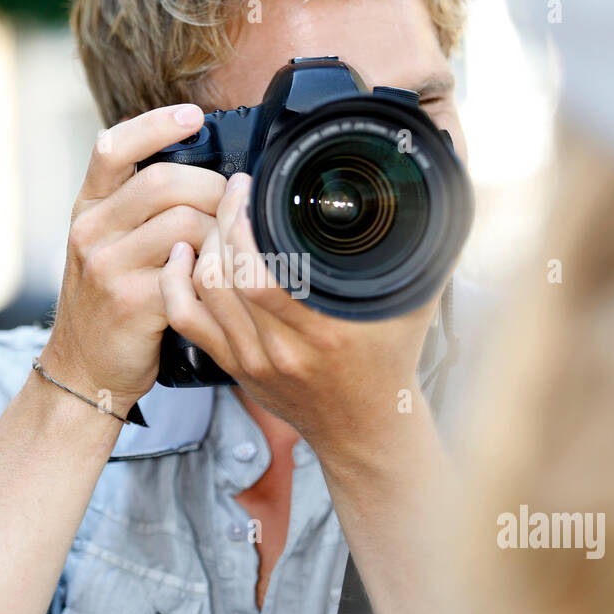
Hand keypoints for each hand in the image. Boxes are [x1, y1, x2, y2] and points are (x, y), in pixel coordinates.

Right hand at [41, 105, 226, 410]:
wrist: (84, 368)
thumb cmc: (110, 302)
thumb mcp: (109, 245)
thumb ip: (139, 210)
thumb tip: (208, 172)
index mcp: (88, 208)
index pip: (112, 148)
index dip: (155, 124)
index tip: (193, 116)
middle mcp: (90, 230)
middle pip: (163, 181)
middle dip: (212, 188)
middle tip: (233, 206)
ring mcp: (106, 266)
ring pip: (183, 223)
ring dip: (219, 232)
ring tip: (227, 248)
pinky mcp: (130, 301)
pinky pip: (189, 270)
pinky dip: (213, 270)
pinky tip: (217, 278)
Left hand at [160, 172, 440, 456]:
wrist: (368, 430)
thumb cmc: (392, 362)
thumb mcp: (416, 301)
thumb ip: (425, 244)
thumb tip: (437, 183)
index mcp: (324, 330)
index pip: (261, 269)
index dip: (243, 220)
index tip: (249, 184)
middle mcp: (282, 349)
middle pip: (225, 275)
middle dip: (220, 221)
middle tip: (230, 190)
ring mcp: (253, 362)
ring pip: (203, 293)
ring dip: (202, 247)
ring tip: (214, 216)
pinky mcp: (234, 369)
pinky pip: (186, 323)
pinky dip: (176, 284)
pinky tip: (182, 256)